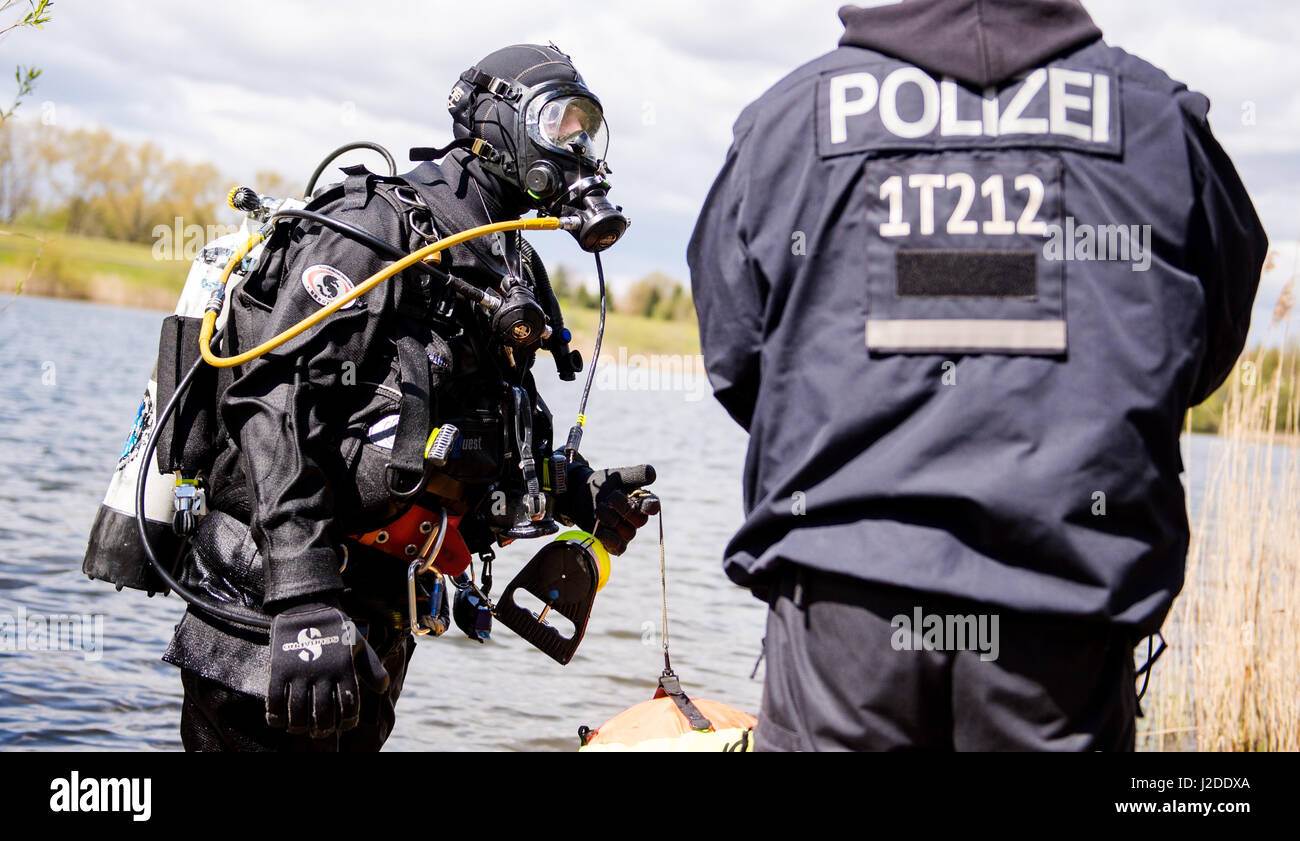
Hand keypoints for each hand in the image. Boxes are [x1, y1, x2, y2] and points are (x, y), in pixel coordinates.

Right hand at [266, 601, 389, 737]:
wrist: (307, 604)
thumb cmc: (336, 628)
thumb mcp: (358, 644)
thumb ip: (371, 667)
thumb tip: (383, 689)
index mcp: (344, 669)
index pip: (349, 707)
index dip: (347, 722)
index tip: (342, 725)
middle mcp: (323, 673)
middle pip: (322, 715)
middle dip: (322, 730)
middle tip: (320, 732)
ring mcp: (300, 671)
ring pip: (298, 713)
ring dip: (299, 727)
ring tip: (300, 729)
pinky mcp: (280, 668)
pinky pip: (275, 700)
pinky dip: (275, 716)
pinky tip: (279, 721)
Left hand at [560, 461, 657, 555]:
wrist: (583, 494)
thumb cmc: (605, 484)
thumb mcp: (620, 475)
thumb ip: (637, 473)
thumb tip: (652, 474)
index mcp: (643, 501)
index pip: (653, 507)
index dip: (649, 507)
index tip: (638, 501)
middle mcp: (637, 518)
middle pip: (640, 521)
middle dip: (624, 509)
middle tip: (610, 497)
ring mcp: (626, 531)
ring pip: (628, 533)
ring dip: (611, 520)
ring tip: (598, 508)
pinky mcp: (614, 542)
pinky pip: (619, 548)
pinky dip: (610, 539)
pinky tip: (599, 528)